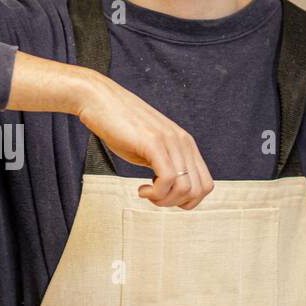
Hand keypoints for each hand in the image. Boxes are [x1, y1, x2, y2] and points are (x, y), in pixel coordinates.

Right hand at [75, 74, 213, 209]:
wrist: (100, 101)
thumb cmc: (120, 127)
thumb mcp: (149, 150)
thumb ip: (164, 165)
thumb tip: (170, 191)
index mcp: (185, 143)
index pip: (205, 184)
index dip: (187, 200)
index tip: (164, 196)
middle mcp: (183, 141)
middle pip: (199, 190)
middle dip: (176, 203)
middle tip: (154, 198)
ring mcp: (170, 141)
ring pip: (185, 188)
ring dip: (164, 200)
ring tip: (146, 193)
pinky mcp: (154, 142)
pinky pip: (168, 179)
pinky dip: (155, 193)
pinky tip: (141, 188)